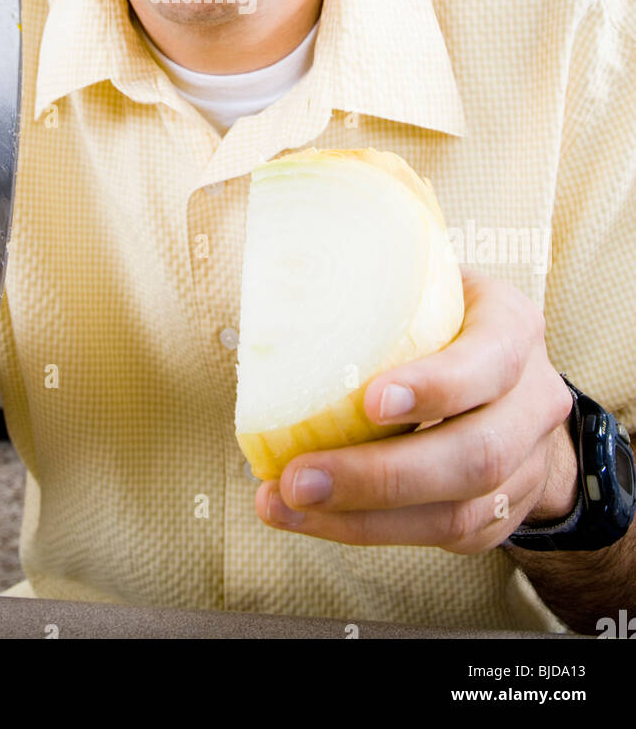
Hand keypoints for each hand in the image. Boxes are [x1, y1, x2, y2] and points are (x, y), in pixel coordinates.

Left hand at [256, 268, 578, 552]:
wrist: (513, 377)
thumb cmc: (445, 318)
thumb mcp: (430, 284)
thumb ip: (377, 280)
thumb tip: (281, 279)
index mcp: (513, 329)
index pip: (489, 362)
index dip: (437, 387)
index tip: (370, 402)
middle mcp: (533, 400)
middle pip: (476, 454)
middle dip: (381, 476)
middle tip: (300, 477)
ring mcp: (525, 465)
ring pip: (458, 512)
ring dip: (361, 518)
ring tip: (286, 503)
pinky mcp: (500, 514)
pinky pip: (438, 536)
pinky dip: (366, 530)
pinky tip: (309, 518)